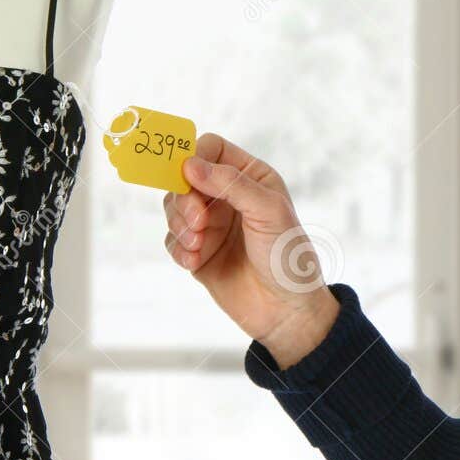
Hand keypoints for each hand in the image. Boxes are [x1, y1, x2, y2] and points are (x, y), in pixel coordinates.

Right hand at [163, 132, 339, 368]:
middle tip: (198, 223)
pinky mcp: (199, 252)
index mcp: (251, 177)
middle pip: (184, 178)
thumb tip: (188, 164)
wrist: (286, 310)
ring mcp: (212, 224)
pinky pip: (173, 240)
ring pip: (174, 208)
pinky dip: (178, 248)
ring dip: (180, 225)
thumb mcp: (268, 212)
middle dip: (184, 199)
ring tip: (199, 245)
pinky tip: (195, 261)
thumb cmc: (287, 256)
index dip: (193, 157)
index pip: (210, 149)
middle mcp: (228, 196)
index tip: (187, 177)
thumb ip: (231, 184)